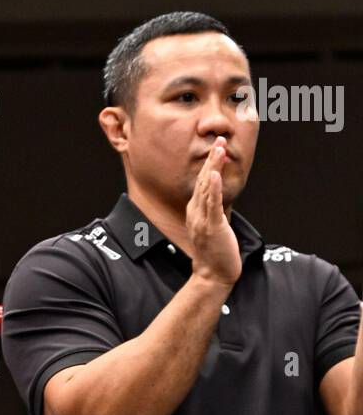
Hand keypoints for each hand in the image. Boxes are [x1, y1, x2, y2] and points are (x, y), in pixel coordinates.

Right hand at [186, 137, 240, 287]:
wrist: (213, 274)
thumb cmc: (215, 252)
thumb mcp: (212, 226)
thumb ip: (212, 211)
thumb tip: (217, 198)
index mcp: (195, 211)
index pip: (202, 183)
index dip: (210, 164)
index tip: (217, 148)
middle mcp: (195, 212)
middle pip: (203, 180)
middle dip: (212, 159)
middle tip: (219, 140)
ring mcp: (202, 219)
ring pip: (207, 188)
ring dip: (213, 167)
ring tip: (219, 150)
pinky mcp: (211, 226)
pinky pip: (211, 204)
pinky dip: (213, 188)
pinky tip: (214, 174)